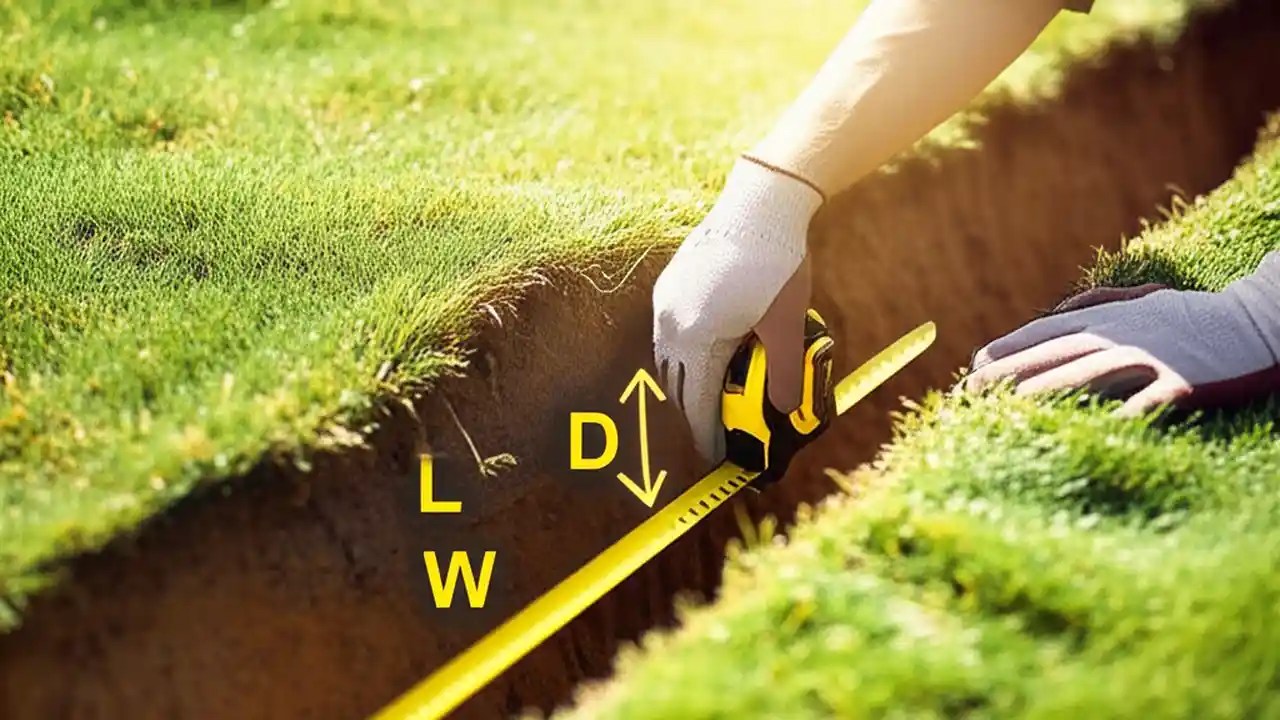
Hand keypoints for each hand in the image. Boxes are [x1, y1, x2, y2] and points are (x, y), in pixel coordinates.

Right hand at [652, 158, 821, 464]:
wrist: (759, 204)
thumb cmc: (776, 263)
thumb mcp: (787, 325)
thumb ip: (783, 373)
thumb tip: (786, 412)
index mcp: (697, 338)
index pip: (695, 402)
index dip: (705, 434)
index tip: (715, 455)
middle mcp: (671, 323)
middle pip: (675, 385)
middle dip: (693, 413)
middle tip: (716, 433)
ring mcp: (665, 302)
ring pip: (668, 360)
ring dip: (686, 384)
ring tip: (712, 399)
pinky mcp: (668, 286)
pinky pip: (668, 334)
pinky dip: (683, 355)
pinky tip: (706, 356)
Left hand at [966, 262, 1279, 414]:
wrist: (1263, 321)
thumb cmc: (1194, 315)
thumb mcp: (1142, 298)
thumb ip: (1094, 304)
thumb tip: (1048, 314)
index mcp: (1103, 319)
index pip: (1037, 336)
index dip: (999, 356)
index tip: (968, 376)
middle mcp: (1117, 335)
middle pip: (1048, 358)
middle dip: (1002, 380)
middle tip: (966, 401)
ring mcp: (1149, 357)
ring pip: (1080, 378)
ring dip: (1038, 397)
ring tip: (1002, 418)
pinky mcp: (1181, 382)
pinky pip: (1140, 404)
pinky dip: (1112, 419)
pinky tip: (1081, 435)